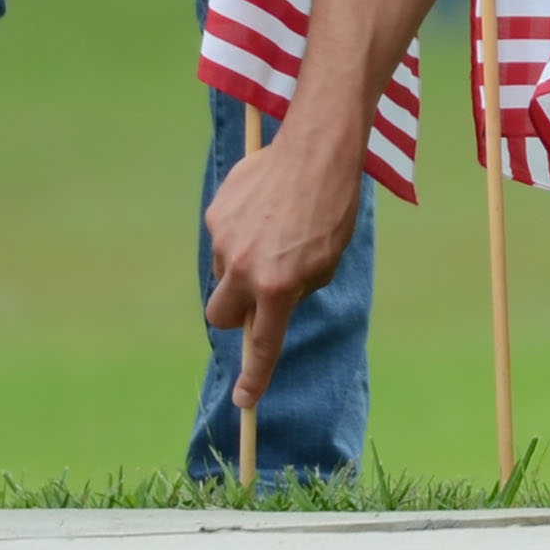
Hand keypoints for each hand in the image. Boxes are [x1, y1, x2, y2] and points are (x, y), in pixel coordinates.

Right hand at [201, 121, 364, 405]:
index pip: (262, 344)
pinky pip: (223, 237)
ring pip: (223, 273)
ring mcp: (225, 241)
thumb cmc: (334, 206)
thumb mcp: (328, 259)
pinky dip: (240, 232)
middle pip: (219, 316)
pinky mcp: (216, 214)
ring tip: (276, 231)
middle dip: (233, 315)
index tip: (244, 400)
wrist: (319, 149)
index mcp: (279, 285)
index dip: (254, 376)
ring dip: (241, 267)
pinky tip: (266, 207)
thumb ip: (298, 288)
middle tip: (257, 296)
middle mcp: (245, 269)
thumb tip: (274, 304)